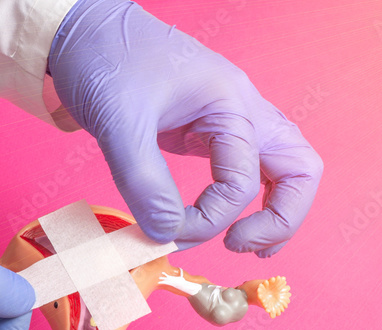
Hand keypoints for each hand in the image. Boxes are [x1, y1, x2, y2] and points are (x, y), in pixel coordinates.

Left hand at [48, 0, 322, 256]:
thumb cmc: (105, 60)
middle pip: (298, 169)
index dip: (208, 219)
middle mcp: (242, 110)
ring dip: (273, 210)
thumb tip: (165, 234)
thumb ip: (143, 181)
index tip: (167, 232)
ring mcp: (229, 120)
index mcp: (231, 103)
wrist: (83, 32)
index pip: (241, 182)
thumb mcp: (118, 123)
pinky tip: (223, 221)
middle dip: (279, 218)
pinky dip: (243, 198)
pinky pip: (245, 169)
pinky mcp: (208, 131)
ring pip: (281, 168)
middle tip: (236, 246)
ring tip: (241, 243)